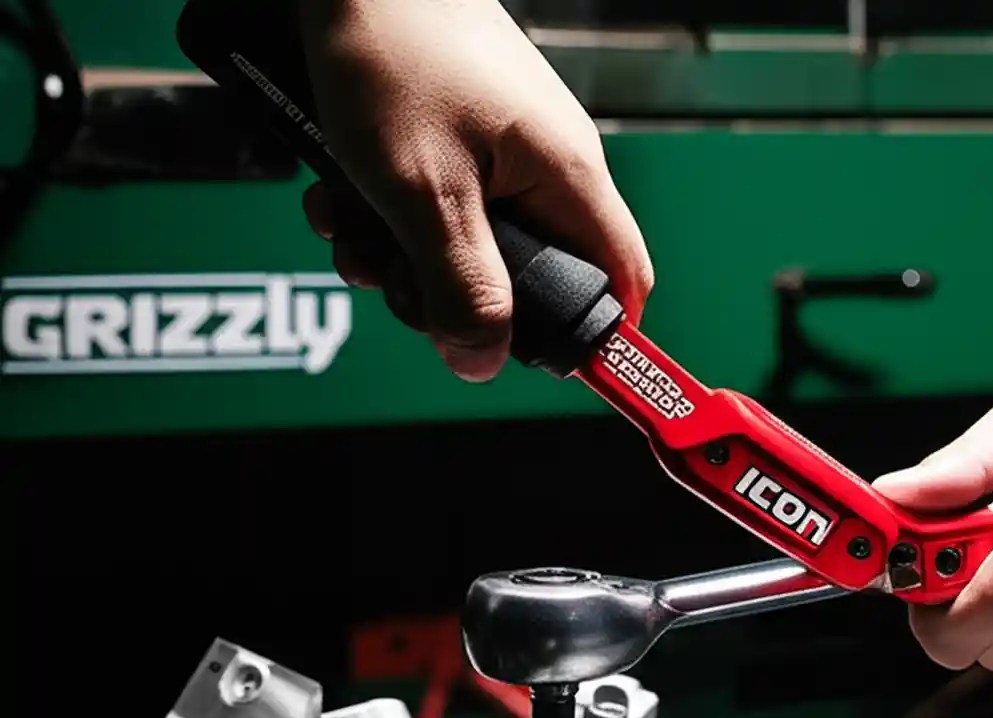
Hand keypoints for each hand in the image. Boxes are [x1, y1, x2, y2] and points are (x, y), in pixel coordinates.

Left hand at [297, 0, 652, 380]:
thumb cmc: (396, 49)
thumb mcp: (423, 191)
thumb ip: (460, 284)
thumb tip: (483, 360)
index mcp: (567, 177)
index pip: (621, 280)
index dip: (591, 335)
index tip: (541, 364)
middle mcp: (546, 166)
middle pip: (528, 274)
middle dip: (454, 294)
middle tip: (396, 282)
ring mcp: (502, 149)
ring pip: (470, 242)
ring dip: (402, 254)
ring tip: (350, 227)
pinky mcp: (460, 135)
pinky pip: (438, 203)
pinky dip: (387, 213)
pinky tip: (342, 196)